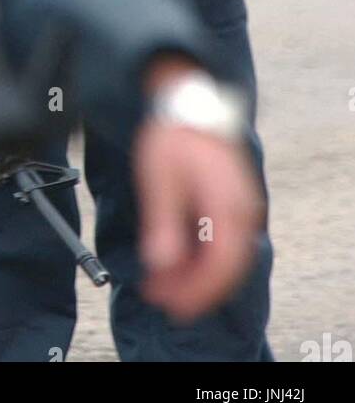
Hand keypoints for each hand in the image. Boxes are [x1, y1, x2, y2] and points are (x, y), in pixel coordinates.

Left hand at [133, 115, 263, 322]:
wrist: (187, 100)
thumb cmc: (173, 135)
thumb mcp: (160, 178)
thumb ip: (163, 224)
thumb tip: (162, 264)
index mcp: (228, 204)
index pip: (222, 264)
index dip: (197, 290)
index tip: (171, 303)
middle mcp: (242, 210)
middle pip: (226, 266)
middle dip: (193, 288)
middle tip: (160, 298)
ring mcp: (240, 207)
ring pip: (224, 256)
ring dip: (195, 274)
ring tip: (160, 283)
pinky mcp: (230, 204)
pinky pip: (221, 240)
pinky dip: (199, 256)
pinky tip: (173, 261)